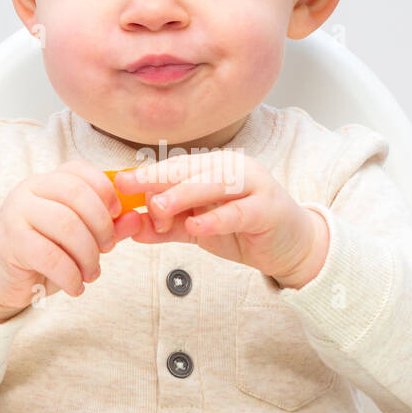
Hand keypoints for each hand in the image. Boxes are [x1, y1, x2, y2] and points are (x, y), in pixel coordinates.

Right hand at [0, 160, 138, 321]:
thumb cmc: (39, 256)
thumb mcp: (77, 240)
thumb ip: (107, 227)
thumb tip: (137, 219)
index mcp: (46, 182)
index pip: (80, 171)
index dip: (105, 191)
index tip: (116, 216)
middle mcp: (29, 190)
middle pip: (77, 195)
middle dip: (101, 226)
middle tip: (107, 250)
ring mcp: (16, 213)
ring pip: (67, 225)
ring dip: (88, 255)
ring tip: (90, 274)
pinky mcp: (11, 241)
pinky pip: (51, 256)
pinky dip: (71, 275)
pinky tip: (75, 287)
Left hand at [113, 151, 330, 287]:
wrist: (291, 246)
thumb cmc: (244, 230)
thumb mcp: (198, 228)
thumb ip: (167, 228)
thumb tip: (131, 229)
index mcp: (215, 168)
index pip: (176, 166)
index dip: (147, 174)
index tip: (119, 183)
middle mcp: (234, 169)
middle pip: (191, 169)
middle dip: (158, 178)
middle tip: (130, 189)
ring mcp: (254, 186)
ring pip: (215, 184)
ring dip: (184, 195)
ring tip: (160, 208)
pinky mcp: (268, 209)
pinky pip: (239, 211)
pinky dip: (218, 218)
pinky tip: (198, 226)